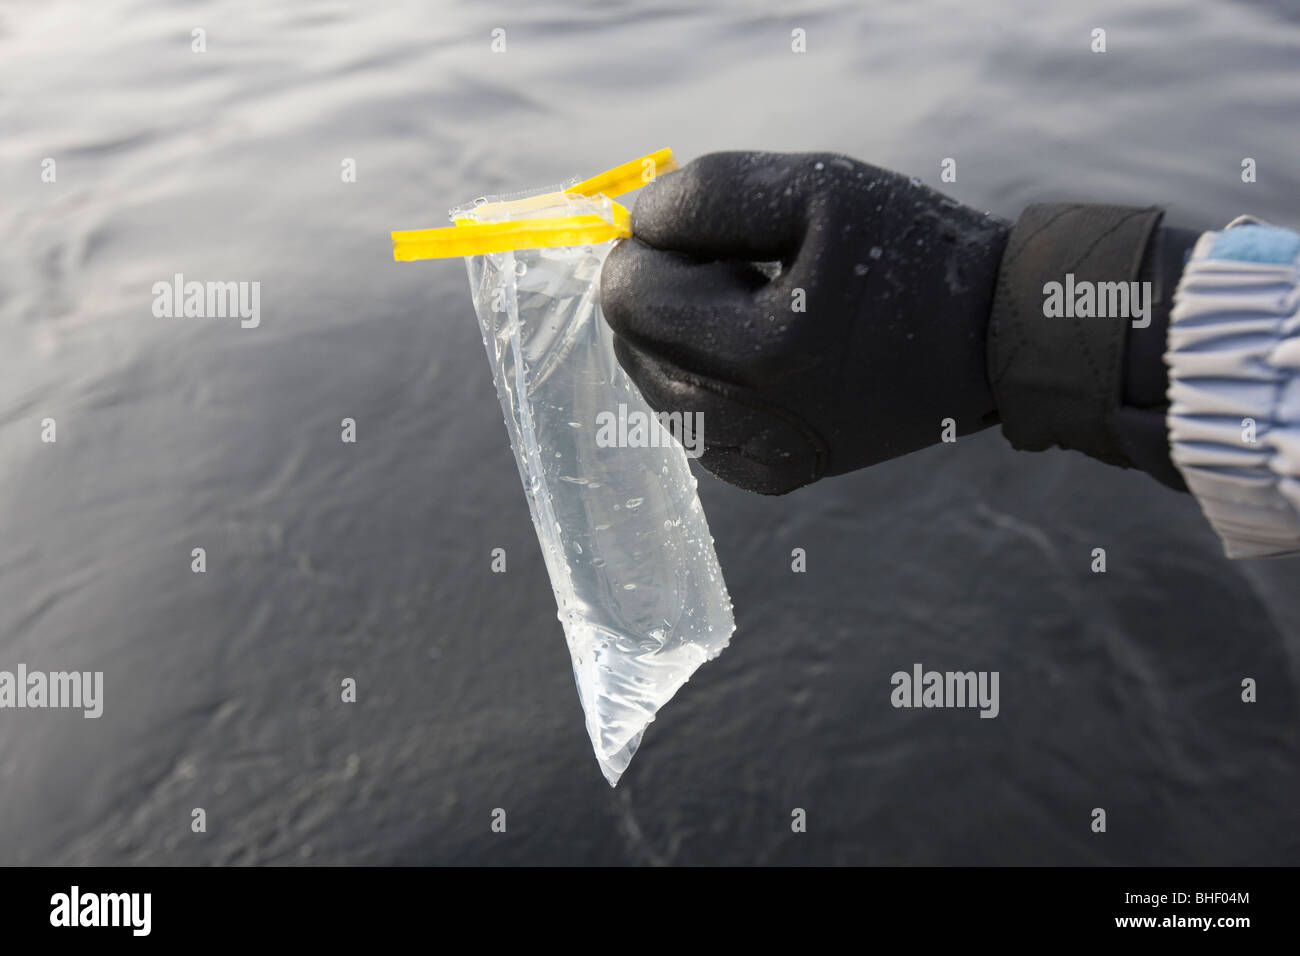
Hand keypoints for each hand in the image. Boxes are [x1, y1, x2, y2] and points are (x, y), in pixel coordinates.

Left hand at [600, 151, 1009, 493]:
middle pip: (632, 341)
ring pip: (654, 380)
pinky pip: (690, 417)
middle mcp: (748, 426)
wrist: (991, 341)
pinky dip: (706, 375)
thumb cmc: (912, 254)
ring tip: (766, 310)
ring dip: (685, 333)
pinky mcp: (768, 477)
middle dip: (670, 290)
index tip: (717, 232)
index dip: (654, 247)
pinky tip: (766, 353)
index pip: (627, 297)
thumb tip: (634, 226)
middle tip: (749, 269)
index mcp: (761, 355)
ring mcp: (756, 461)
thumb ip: (706, 194)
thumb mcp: (818, 186)